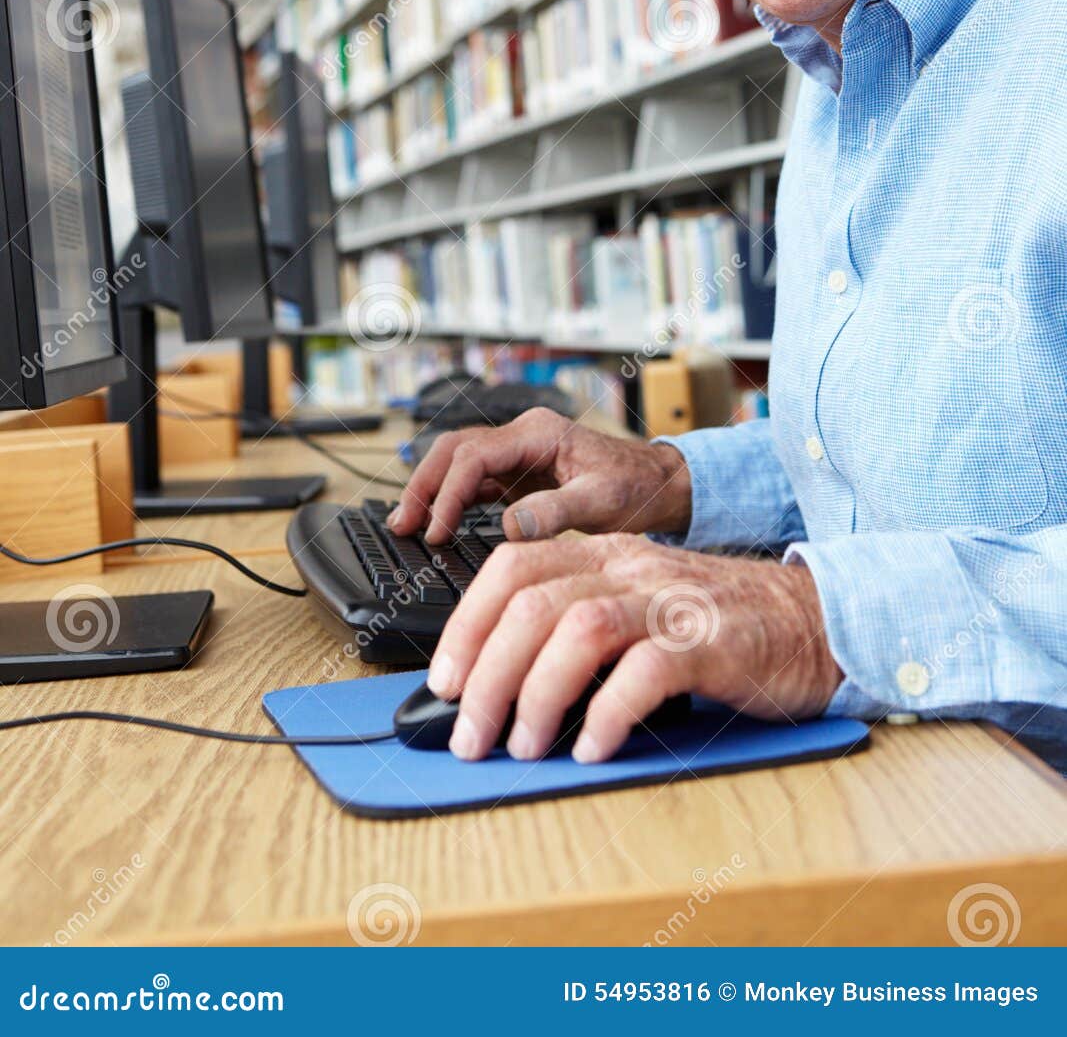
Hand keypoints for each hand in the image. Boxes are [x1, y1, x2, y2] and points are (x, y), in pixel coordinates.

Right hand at [387, 407, 691, 544]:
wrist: (661, 486)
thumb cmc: (637, 489)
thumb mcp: (601, 504)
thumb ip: (556, 513)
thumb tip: (510, 528)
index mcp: (539, 433)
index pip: (474, 456)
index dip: (448, 493)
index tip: (436, 531)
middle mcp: (523, 436)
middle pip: (455, 450)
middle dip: (424, 484)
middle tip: (402, 523)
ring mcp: (519, 453)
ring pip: (458, 462)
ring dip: (431, 490)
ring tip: (407, 524)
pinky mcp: (520, 474)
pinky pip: (474, 481)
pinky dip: (451, 500)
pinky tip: (437, 524)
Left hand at [425, 533, 842, 761]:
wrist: (813, 621)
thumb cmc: (716, 625)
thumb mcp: (638, 607)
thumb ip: (577, 628)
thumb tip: (498, 689)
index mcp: (605, 553)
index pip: (512, 564)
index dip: (467, 622)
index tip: (444, 680)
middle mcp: (632, 567)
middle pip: (532, 602)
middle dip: (488, 673)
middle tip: (470, 733)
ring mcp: (672, 602)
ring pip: (579, 630)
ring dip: (537, 694)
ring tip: (523, 745)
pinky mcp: (711, 644)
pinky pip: (645, 672)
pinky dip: (608, 713)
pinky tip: (592, 748)